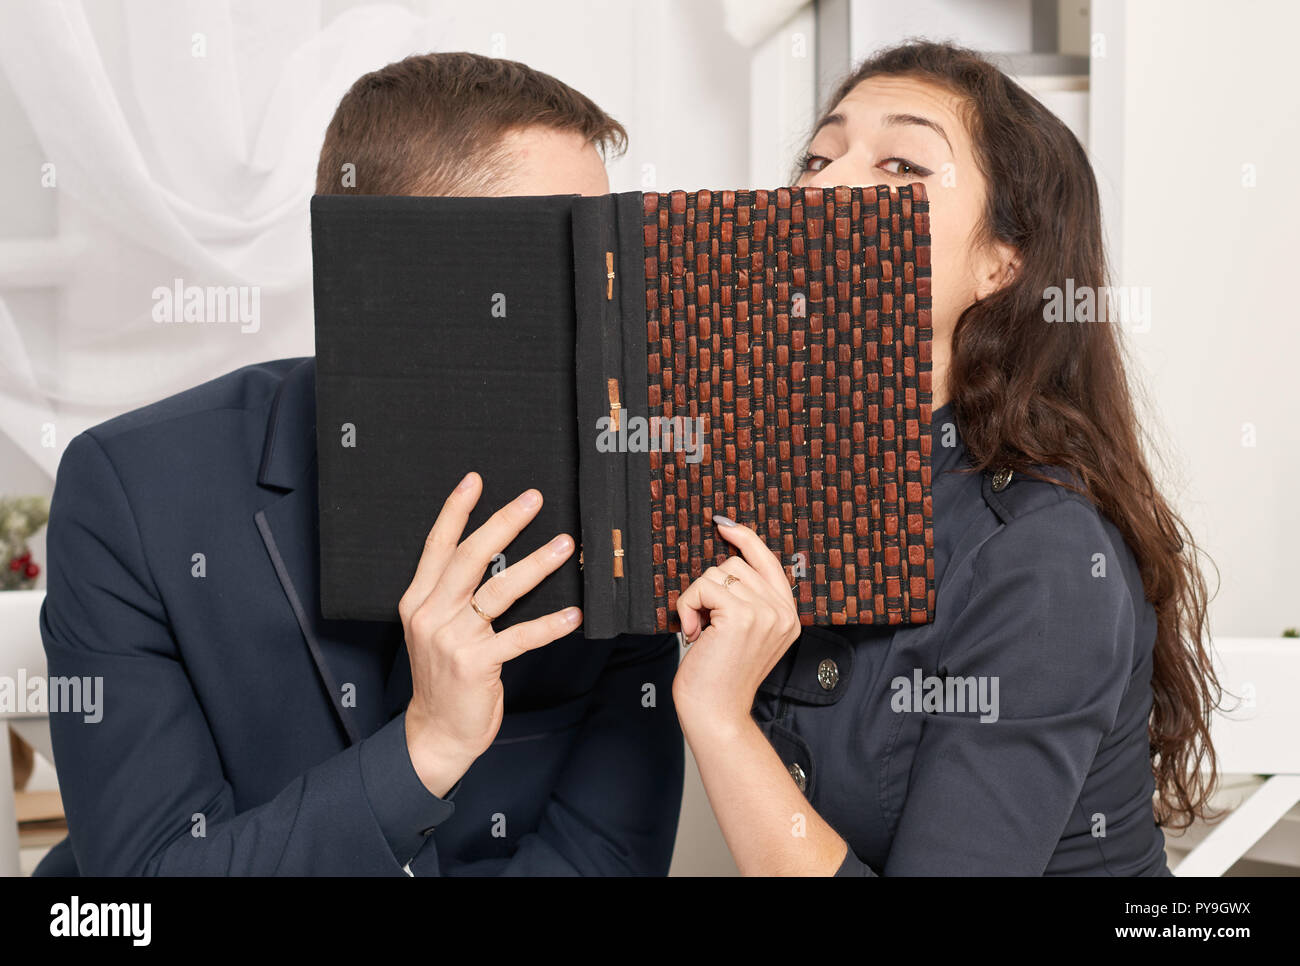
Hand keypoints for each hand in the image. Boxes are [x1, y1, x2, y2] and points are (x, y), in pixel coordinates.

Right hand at [400, 471, 581, 795]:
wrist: (436, 732)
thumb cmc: (446, 677)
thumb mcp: (436, 629)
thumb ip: (453, 596)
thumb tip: (492, 554)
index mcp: (418, 600)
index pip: (437, 546)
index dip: (455, 511)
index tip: (474, 480)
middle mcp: (430, 614)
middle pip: (469, 558)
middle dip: (503, 523)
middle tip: (533, 499)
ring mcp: (451, 639)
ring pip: (499, 591)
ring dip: (537, 564)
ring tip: (565, 545)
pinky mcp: (475, 665)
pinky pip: (520, 637)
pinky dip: (549, 624)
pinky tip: (574, 614)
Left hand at [671, 516, 800, 729]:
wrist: (717, 714)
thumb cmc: (720, 678)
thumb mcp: (743, 635)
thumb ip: (747, 601)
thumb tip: (726, 558)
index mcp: (787, 615)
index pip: (769, 561)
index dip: (745, 539)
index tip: (723, 525)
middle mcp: (783, 612)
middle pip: (734, 564)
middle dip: (708, 588)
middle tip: (704, 624)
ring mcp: (765, 612)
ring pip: (715, 573)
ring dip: (695, 599)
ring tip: (700, 632)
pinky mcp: (742, 616)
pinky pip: (702, 587)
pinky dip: (687, 607)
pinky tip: (693, 633)